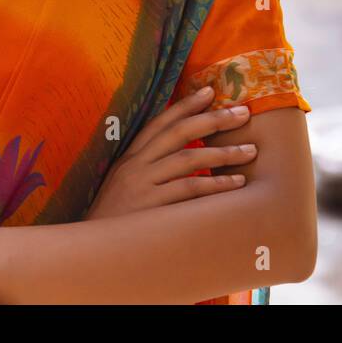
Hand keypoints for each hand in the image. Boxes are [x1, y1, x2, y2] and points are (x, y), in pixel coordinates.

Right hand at [84, 86, 255, 220]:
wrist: (92, 251)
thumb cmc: (114, 221)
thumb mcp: (124, 187)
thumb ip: (147, 170)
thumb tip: (180, 156)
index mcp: (129, 158)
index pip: (160, 123)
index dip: (185, 105)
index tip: (210, 91)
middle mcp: (135, 166)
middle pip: (179, 133)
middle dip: (213, 119)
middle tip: (243, 113)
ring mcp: (142, 185)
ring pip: (188, 159)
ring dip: (222, 152)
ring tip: (250, 150)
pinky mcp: (151, 208)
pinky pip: (189, 191)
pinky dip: (215, 184)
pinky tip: (236, 183)